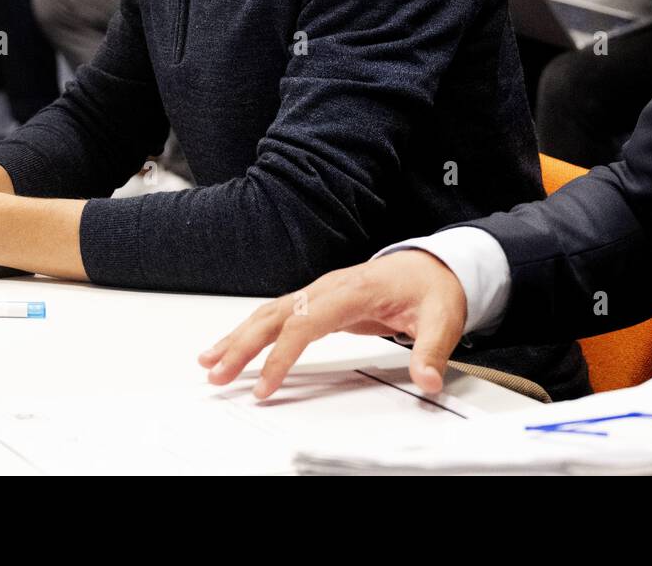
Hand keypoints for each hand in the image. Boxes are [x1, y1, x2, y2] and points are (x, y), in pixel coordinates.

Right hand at [198, 251, 467, 398]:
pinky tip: (232, 346)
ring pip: (271, 313)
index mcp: (355, 290)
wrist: (434, 265)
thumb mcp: (442, 319)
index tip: (265, 385)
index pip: (307, 322)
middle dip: (243, 344)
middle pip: (277, 314)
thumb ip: (431, 350)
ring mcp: (322, 291)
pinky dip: (251, 331)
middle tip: (217, 373)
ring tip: (209, 363)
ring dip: (238, 337)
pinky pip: (279, 315)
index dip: (282, 355)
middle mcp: (330, 287)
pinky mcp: (320, 300)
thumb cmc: (433, 288)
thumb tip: (429, 380)